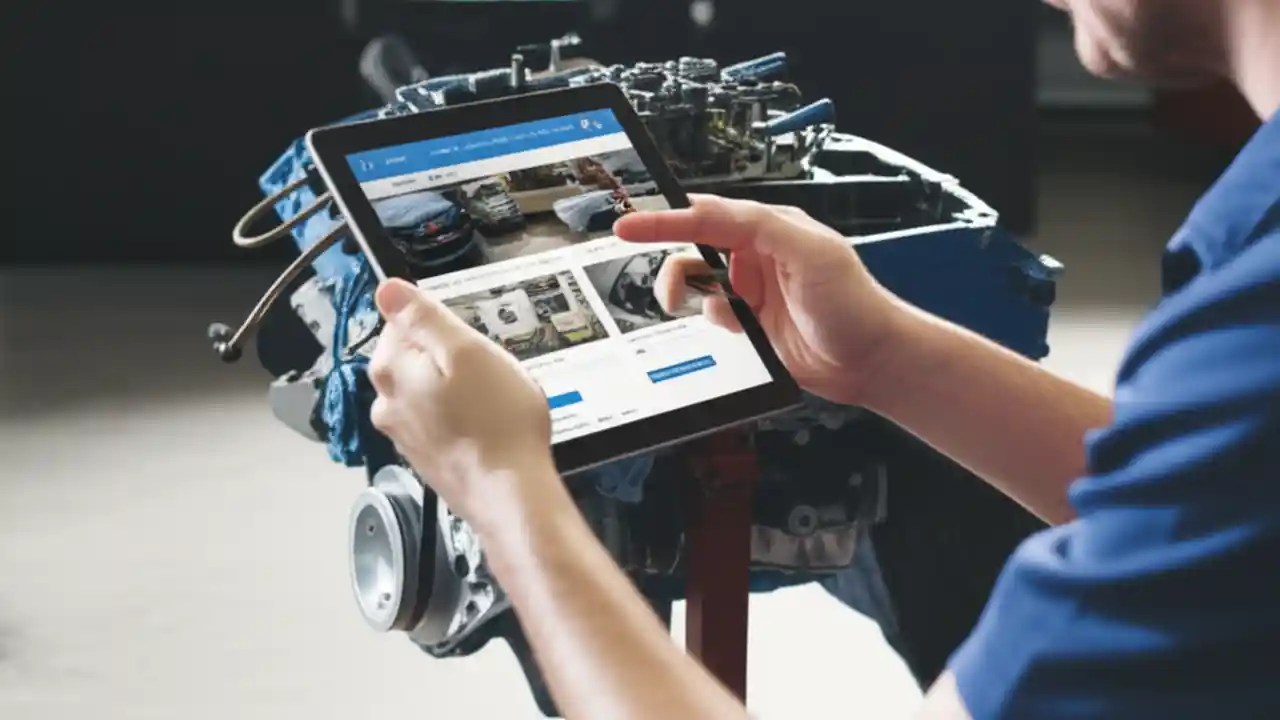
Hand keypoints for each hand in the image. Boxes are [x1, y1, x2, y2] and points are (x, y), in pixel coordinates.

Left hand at [367, 279, 559, 529]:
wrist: (510, 494)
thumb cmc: (496, 420)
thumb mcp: (467, 351)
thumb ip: (423, 317)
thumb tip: (387, 289)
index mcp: (391, 369)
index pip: (402, 322)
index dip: (443, 326)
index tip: (472, 343)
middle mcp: (386, 403)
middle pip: (413, 357)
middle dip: (447, 357)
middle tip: (487, 371)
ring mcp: (403, 434)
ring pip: (426, 390)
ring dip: (453, 388)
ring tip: (491, 400)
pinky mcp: (424, 457)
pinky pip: (437, 420)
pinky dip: (458, 417)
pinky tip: (486, 426)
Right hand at [613, 194, 904, 404]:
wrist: (870, 362)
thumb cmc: (853, 303)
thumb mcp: (811, 253)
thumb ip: (762, 227)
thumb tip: (712, 214)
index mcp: (769, 228)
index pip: (708, 214)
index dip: (665, 219)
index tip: (628, 226)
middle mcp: (755, 256)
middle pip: (692, 249)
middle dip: (675, 269)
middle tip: (670, 296)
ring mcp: (750, 292)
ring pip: (696, 287)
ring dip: (693, 301)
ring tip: (714, 319)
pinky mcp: (748, 326)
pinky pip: (709, 319)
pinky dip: (708, 325)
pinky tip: (731, 336)